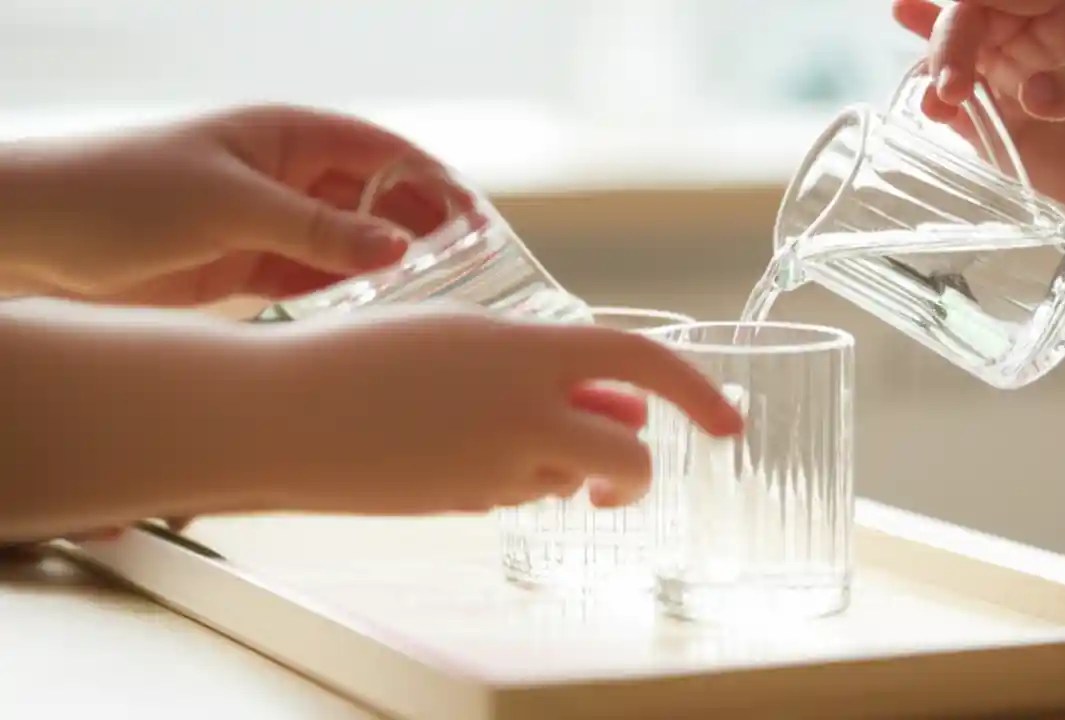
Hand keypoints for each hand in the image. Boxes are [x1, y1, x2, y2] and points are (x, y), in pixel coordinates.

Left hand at [0, 105, 470, 304]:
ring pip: (352, 245)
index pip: (383, 153)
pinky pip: (319, 280)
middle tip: (473, 272)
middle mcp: (288, 176)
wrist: (39, 238)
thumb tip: (401, 248)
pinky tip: (380, 315)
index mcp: (288, 135)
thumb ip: (316, 231)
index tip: (480, 221)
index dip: (435, 182)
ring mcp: (272, 223)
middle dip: (424, 230)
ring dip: (391, 269)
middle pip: (377, 201)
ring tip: (437, 302)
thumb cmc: (123, 193)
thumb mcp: (230, 205)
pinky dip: (350, 295)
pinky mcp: (252, 268)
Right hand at [259, 307, 743, 514]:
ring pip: (571, 480)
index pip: (642, 364)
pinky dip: (516, 478)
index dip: (697, 391)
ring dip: (565, 466)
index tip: (728, 420)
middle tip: (617, 469)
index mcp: (529, 351)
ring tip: (494, 430)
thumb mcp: (465, 336)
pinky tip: (457, 449)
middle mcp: (525, 414)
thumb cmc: (363, 353)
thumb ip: (545, 366)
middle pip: (629, 456)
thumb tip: (616, 404)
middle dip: (637, 469)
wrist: (282, 411)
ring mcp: (497, 469)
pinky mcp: (467, 507)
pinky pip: (520, 496)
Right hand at [892, 0, 1064, 244]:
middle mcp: (1035, 37)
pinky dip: (937, 104)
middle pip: (976, 18)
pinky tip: (932, 110)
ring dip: (936, 67)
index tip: (964, 23)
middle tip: (951, 85)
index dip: (980, 0)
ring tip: (937, 99)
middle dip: (951, 40)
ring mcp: (1012, 80)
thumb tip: (1030, 92)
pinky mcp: (997, 126)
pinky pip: (957, 106)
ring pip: (957, 55)